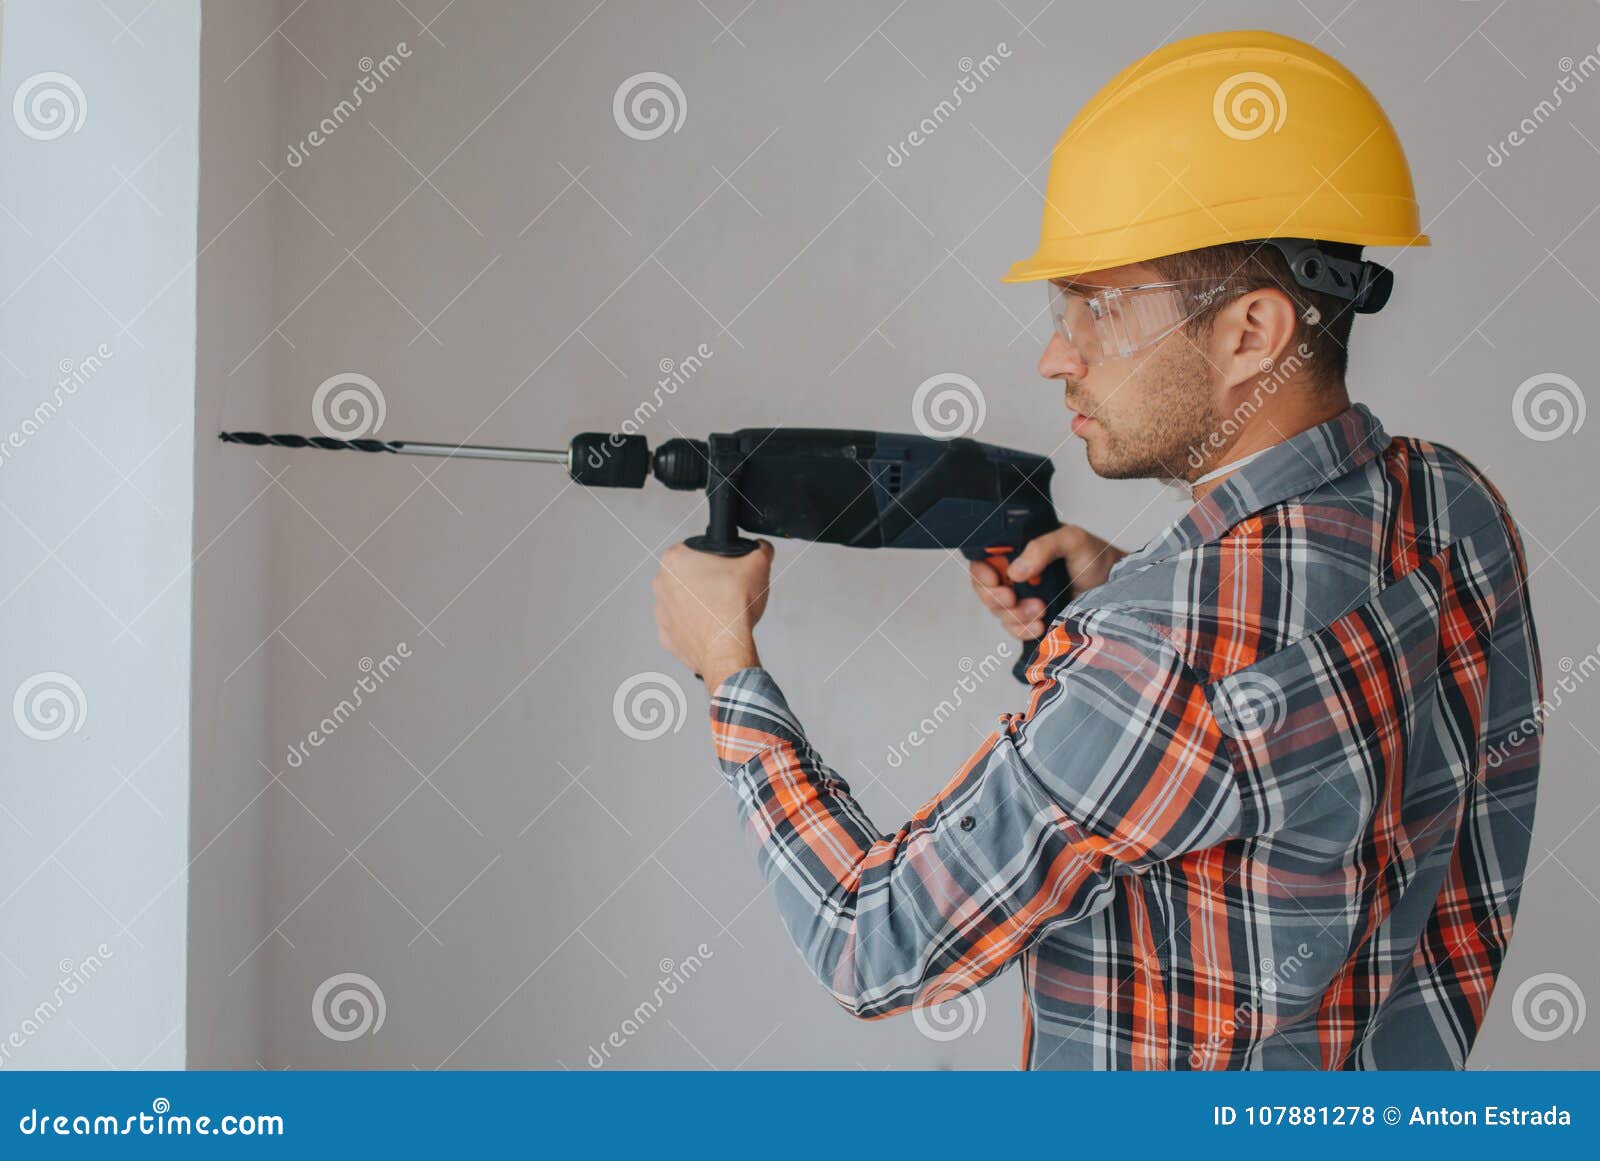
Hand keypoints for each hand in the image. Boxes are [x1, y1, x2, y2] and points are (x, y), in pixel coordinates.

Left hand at [653, 539, 773, 690]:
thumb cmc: (733, 608)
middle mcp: (661, 583)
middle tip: (726, 589)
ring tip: (720, 610)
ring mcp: (661, 612)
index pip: (693, 549)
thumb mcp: (757, 564)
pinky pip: (681, 627)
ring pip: (681, 601)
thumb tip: (760, 548)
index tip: (725, 568)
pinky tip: (712, 627)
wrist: (727, 648)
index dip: (713, 558)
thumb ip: (759, 548)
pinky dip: (694, 627)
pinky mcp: (666, 636)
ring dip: (698, 604)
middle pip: (686, 575)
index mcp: (675, 559)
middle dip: (705, 580)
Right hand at [969, 524, 1125, 639]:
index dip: (981, 572)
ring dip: (1015, 615)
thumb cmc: (1098, 559)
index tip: (994, 580)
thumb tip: (1014, 571)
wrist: (1119, 590)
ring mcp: (1025, 600)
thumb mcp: (1072, 540)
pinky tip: (1041, 626)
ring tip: (1040, 610)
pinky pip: (1015, 630)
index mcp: (1020, 551)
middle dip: (995, 598)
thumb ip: (1042, 547)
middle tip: (1011, 598)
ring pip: (1000, 613)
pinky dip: (1023, 630)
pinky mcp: (1035, 621)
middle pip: (986, 590)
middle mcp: (1018, 576)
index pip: (985, 560)